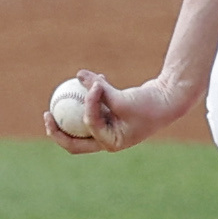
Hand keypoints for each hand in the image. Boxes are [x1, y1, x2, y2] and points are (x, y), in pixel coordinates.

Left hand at [43, 71, 195, 154]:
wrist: (170, 100)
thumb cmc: (149, 104)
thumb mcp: (123, 99)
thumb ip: (99, 89)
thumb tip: (78, 75)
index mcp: (111, 143)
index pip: (89, 129)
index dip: (85, 108)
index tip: (91, 89)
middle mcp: (108, 140)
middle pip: (75, 140)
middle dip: (58, 130)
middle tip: (47, 115)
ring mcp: (110, 129)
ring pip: (83, 122)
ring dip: (74, 108)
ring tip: (60, 96)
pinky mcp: (112, 116)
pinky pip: (96, 107)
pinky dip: (93, 95)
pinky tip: (92, 79)